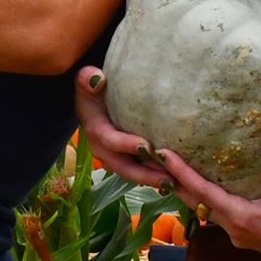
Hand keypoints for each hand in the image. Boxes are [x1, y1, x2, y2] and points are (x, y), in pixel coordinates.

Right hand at [73, 68, 168, 186]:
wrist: (92, 99)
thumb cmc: (93, 86)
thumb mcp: (86, 80)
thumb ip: (87, 78)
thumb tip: (96, 77)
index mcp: (94, 129)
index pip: (109, 139)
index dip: (125, 144)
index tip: (145, 146)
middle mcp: (102, 148)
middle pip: (122, 166)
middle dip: (143, 174)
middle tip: (167, 178)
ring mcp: (114, 156)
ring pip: (132, 173)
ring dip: (151, 180)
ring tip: (175, 184)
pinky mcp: (126, 158)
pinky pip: (139, 170)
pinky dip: (154, 176)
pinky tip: (174, 179)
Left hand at [156, 138, 260, 260]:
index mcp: (241, 218)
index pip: (202, 192)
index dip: (182, 173)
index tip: (164, 154)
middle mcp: (234, 229)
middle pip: (195, 202)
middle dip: (176, 182)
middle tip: (156, 159)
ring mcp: (238, 236)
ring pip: (204, 211)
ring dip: (188, 193)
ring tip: (173, 171)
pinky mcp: (245, 237)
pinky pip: (217, 216)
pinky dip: (205, 201)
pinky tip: (205, 189)